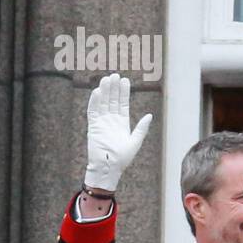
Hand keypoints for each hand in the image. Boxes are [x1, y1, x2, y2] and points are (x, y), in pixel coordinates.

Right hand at [84, 73, 152, 191]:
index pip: (123, 103)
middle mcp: (111, 120)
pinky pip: (93, 111)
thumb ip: (141, 128)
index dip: (124, 92)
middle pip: (112, 100)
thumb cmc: (123, 158)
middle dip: (114, 88)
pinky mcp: (93, 126)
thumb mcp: (135, 141)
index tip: (124, 81)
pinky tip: (97, 91)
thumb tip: (149, 115)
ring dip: (105, 91)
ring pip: (103, 103)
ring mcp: (102, 122)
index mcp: (122, 123)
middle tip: (115, 75)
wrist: (109, 167)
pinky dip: (94, 102)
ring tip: (107, 79)